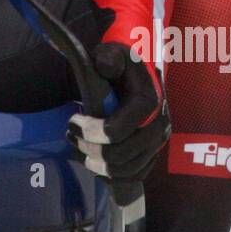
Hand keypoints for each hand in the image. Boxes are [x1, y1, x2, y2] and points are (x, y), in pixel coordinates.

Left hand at [68, 41, 170, 184]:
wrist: (129, 77)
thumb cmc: (116, 65)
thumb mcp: (111, 53)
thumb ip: (108, 58)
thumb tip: (107, 66)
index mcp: (150, 101)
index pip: (120, 130)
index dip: (92, 132)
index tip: (72, 122)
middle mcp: (159, 125)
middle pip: (122, 155)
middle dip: (90, 149)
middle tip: (71, 137)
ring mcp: (158, 143)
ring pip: (126, 170)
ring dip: (97, 164)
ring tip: (78, 149)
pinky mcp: (153, 155)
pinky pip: (133, 177)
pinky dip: (111, 176)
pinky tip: (93, 161)